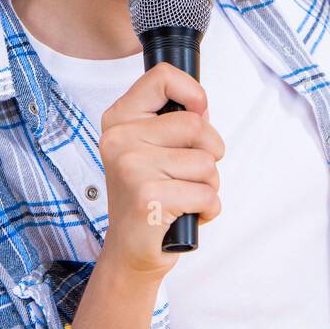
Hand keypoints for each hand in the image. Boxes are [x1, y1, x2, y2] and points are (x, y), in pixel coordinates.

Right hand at [97, 62, 225, 280]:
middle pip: (197, 125)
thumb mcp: (149, 149)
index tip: (199, 112)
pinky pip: (208, 194)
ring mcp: (132, 167)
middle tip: (189, 174)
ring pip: (207, 163)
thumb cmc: (147, 197)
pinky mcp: (149, 197)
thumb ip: (172, 123)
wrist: (129, 251)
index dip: (193, 93)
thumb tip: (203, 108)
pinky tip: (185, 215)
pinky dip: (208, 209)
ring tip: (183, 197)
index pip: (162, 77)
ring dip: (208, 186)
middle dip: (210, 153)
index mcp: (119, 120)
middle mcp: (120, 139)